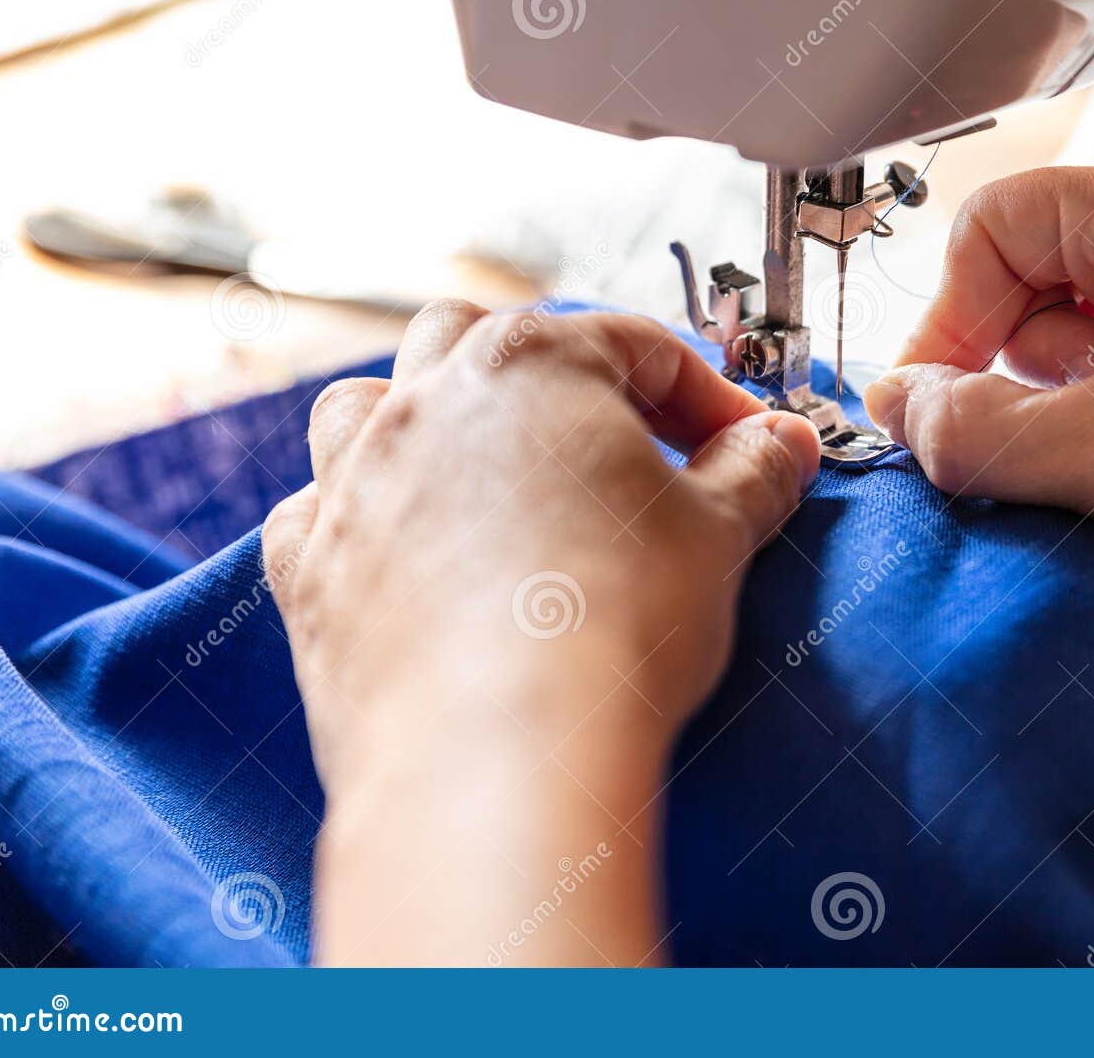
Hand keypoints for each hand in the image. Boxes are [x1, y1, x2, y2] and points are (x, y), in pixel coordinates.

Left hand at [261, 301, 818, 962]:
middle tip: (612, 444)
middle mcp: (424, 401)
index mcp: (531, 364)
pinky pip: (316, 510)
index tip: (748, 450)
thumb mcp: (718, 537)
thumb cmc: (613, 623)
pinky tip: (403, 551)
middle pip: (477, 337)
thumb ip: (754, 473)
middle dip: (547, 375)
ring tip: (484, 474)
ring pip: (366, 403)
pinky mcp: (310, 570)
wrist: (495, 754)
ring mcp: (351, 481)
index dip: (709, 397)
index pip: (637, 347)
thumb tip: (783, 442)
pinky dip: (357, 515)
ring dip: (422, 418)